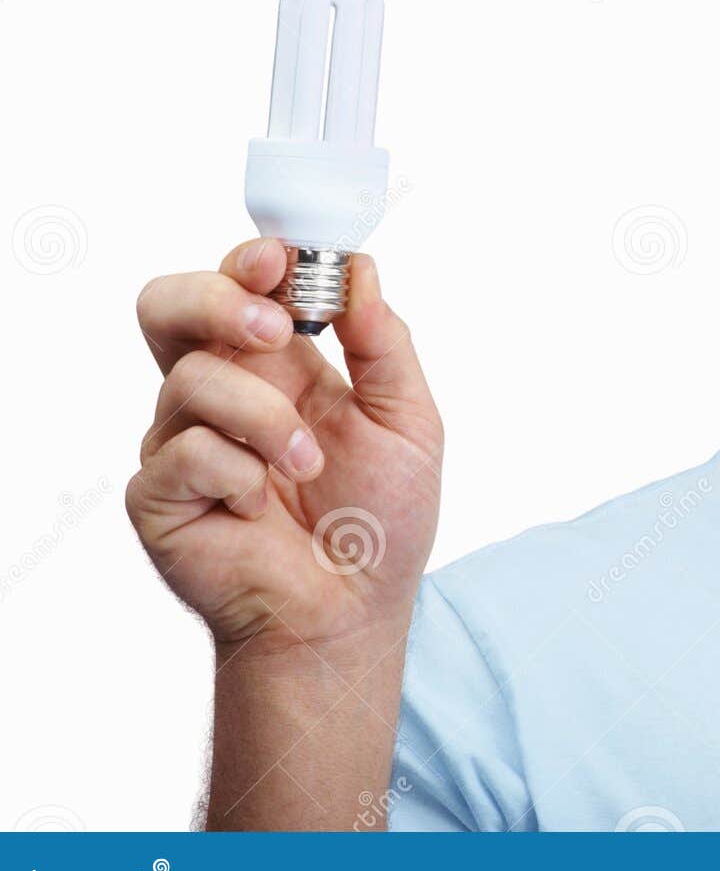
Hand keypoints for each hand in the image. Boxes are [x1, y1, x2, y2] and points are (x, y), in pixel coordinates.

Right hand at [127, 238, 442, 655]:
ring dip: (263, 416)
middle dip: (218, 298)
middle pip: (169, 304)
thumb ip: (384, 343)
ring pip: (190, 377)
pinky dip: (237, 473)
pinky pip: (183, 452)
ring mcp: (182, 440)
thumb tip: (360, 270)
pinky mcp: (159, 495)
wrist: (352, 612)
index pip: (240, 284)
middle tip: (276, 328)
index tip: (281, 257)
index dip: (250, 259)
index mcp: (279, 363)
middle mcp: (221, 390)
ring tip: (306, 463)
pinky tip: (259, 506)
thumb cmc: (380, 519)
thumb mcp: (408, 419)